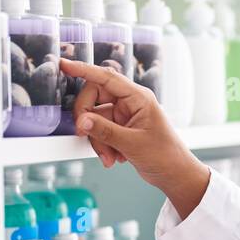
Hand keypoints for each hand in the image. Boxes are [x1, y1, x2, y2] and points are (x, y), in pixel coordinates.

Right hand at [59, 59, 210, 216]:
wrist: (175, 174)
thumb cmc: (165, 155)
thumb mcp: (132, 144)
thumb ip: (104, 131)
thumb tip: (81, 121)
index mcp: (139, 97)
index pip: (107, 77)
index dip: (84, 70)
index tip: (64, 65)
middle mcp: (131, 102)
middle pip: (94, 98)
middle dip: (88, 121)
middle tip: (85, 136)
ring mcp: (125, 115)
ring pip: (95, 119)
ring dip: (97, 140)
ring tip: (109, 158)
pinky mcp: (121, 128)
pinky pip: (101, 130)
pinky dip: (102, 145)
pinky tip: (114, 157)